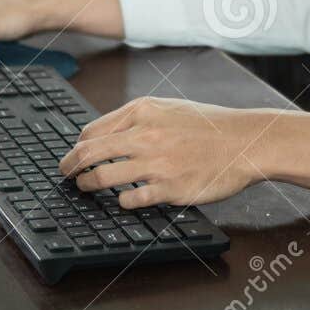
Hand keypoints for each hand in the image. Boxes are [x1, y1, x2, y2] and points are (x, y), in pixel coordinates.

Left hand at [58, 97, 273, 208]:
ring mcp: (155, 163)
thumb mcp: (169, 108)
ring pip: (102, 178)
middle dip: (69, 167)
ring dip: (88, 185)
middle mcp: (144, 135)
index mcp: (143, 111)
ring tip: (85, 188)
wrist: (245, 142)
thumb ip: (138, 119)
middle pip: (88, 154)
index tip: (75, 155)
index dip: (77, 146)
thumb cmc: (210, 126)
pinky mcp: (168, 188)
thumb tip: (106, 135)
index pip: (91, 131)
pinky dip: (122, 201)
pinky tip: (124, 199)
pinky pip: (130, 199)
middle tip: (64, 174)